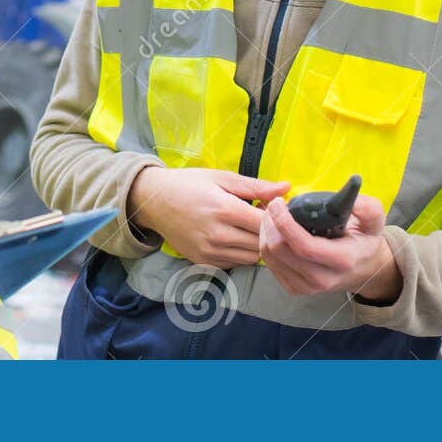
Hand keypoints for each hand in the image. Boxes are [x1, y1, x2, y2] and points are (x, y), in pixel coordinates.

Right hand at [128, 166, 289, 267]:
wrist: (154, 201)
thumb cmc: (189, 184)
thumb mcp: (222, 177)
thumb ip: (256, 186)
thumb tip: (287, 188)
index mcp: (225, 210)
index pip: (267, 224)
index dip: (278, 218)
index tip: (278, 210)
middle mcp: (218, 236)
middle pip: (263, 244)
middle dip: (270, 233)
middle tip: (267, 220)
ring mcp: (210, 253)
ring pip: (252, 258)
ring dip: (258, 246)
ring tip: (251, 229)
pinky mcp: (204, 263)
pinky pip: (235, 264)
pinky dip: (242, 254)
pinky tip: (236, 238)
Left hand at [258, 193, 400, 298]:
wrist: (363, 268)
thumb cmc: (364, 239)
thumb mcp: (374, 220)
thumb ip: (367, 207)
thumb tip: (353, 200)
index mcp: (342, 260)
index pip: (304, 246)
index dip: (285, 223)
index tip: (278, 202)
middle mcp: (323, 279)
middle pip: (281, 251)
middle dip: (271, 223)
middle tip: (275, 205)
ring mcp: (307, 287)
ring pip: (271, 257)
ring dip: (266, 232)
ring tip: (275, 216)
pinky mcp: (295, 288)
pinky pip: (269, 264)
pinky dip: (267, 243)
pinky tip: (276, 232)